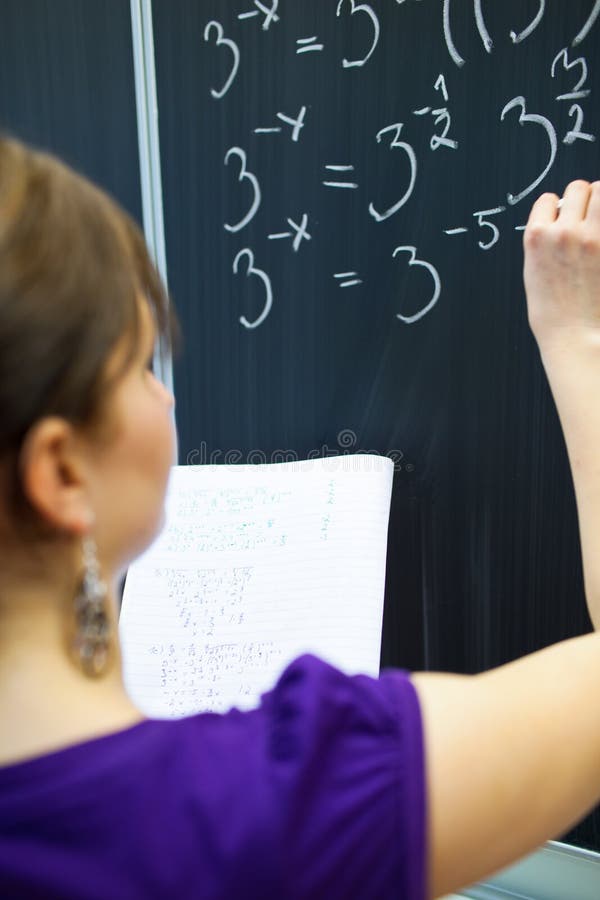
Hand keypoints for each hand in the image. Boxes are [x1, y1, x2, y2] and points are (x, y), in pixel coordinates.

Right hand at [524, 180, 599, 354]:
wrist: (578, 337)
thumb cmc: (556, 316)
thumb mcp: (535, 275)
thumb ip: (546, 244)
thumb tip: (560, 224)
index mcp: (537, 238)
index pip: (548, 200)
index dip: (558, 209)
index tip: (565, 221)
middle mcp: (564, 231)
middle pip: (579, 188)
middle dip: (584, 200)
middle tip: (589, 219)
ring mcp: (592, 236)